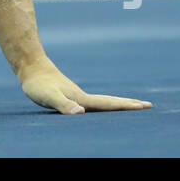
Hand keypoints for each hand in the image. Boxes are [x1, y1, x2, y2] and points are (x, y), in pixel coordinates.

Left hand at [19, 57, 151, 113]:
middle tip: (148, 106)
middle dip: (129, 105)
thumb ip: (63, 105)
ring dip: (119, 105)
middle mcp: (83, 97)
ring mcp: (78, 95)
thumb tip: (80, 113)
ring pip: (103, 102)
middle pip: (110, 102)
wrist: (30, 67)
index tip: (144, 106)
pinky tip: (102, 109)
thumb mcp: (48, 96)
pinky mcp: (70, 95)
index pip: (108, 104)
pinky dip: (104, 106)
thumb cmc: (37, 84)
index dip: (126, 106)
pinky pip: (93, 103)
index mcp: (82, 99)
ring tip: (133, 107)